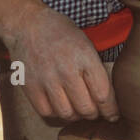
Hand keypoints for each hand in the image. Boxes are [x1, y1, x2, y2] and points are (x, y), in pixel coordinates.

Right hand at [0, 0, 118, 122]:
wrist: (27, 24)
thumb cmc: (60, 33)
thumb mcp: (85, 43)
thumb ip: (95, 69)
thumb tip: (106, 98)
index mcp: (85, 57)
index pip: (103, 94)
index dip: (110, 110)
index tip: (112, 115)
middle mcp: (66, 69)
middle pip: (86, 108)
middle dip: (94, 114)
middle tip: (94, 112)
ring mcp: (46, 79)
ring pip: (67, 113)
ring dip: (75, 116)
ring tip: (76, 110)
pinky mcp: (30, 86)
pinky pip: (46, 112)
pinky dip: (55, 113)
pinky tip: (59, 105)